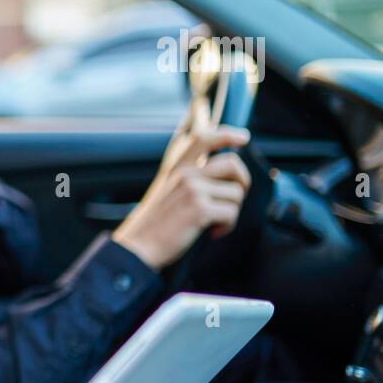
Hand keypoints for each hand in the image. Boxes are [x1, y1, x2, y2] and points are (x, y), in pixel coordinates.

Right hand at [111, 124, 251, 269]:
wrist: (139, 247)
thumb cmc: (157, 225)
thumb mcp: (168, 193)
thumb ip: (192, 180)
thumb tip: (226, 176)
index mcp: (177, 169)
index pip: (204, 139)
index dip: (227, 135)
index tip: (243, 138)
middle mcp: (185, 175)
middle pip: (233, 164)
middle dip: (241, 183)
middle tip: (232, 200)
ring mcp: (192, 190)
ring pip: (236, 193)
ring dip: (231, 211)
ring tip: (214, 222)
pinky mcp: (199, 209)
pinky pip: (232, 212)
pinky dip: (227, 226)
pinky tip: (213, 232)